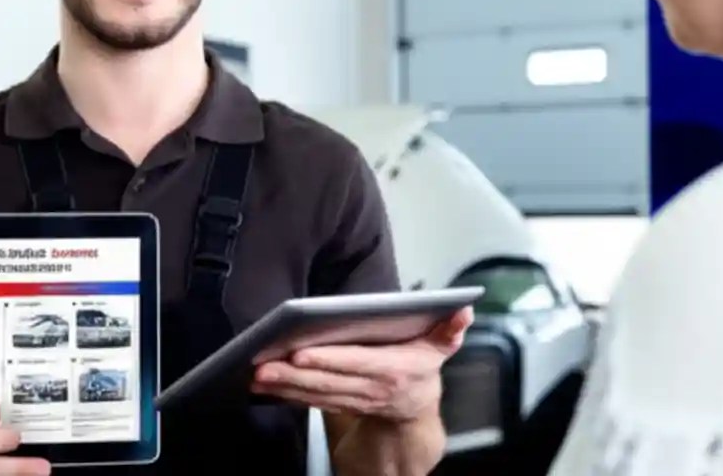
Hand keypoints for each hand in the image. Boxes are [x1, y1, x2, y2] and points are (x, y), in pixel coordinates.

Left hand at [251, 306, 473, 422]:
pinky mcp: (336, 405)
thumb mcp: (441, 347)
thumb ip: (451, 329)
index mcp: (393, 370)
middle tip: (265, 362)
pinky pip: (308, 402)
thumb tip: (464, 310)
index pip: (357, 363)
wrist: (415, 412)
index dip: (330, 360)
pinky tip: (264, 386)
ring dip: (283, 386)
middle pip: (328, 382)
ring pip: (314, 394)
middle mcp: (370, 389)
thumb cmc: (421, 368)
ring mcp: (351, 400)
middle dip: (294, 374)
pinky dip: (285, 395)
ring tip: (257, 373)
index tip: (302, 352)